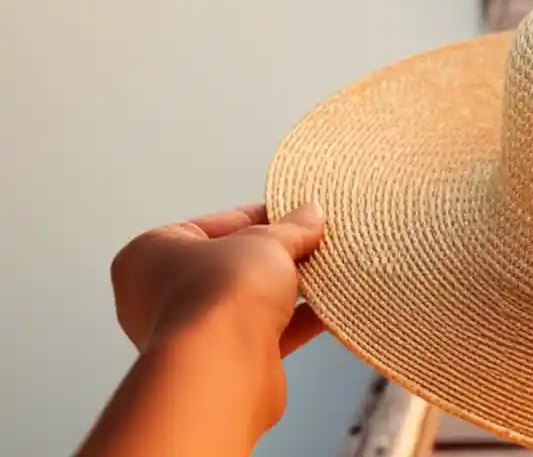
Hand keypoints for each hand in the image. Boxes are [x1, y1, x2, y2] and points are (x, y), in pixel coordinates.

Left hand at [110, 203, 325, 356]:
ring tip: (329, 271)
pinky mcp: (221, 364)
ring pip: (249, 301)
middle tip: (316, 242)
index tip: (298, 215)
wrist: (221, 370)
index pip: (215, 225)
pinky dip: (296, 321)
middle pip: (233, 264)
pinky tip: (330, 307)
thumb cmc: (221, 293)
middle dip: (278, 255)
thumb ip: (291, 228)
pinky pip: (263, 333)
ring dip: (290, 289)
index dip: (262, 216)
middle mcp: (159, 295)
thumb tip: (311, 214)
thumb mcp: (265, 242)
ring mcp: (190, 333)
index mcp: (150, 254)